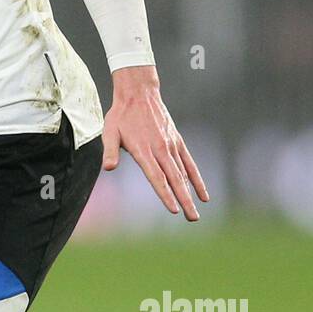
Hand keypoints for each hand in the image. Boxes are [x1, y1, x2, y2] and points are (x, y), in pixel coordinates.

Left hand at [102, 65, 208, 220]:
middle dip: (184, 200)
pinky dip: (196, 178)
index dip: (165, 194)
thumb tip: (109, 167)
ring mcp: (171, 145)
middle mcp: (160, 149)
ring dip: (191, 194)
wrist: (139, 93)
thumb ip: (110, 151)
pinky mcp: (177, 141)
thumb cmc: (121, 115)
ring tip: (195, 213)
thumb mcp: (109, 131)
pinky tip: (203, 194)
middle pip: (174, 179)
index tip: (174, 209)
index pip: (156, 177)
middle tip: (192, 218)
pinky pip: (189, 163)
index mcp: (143, 150)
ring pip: (183, 174)